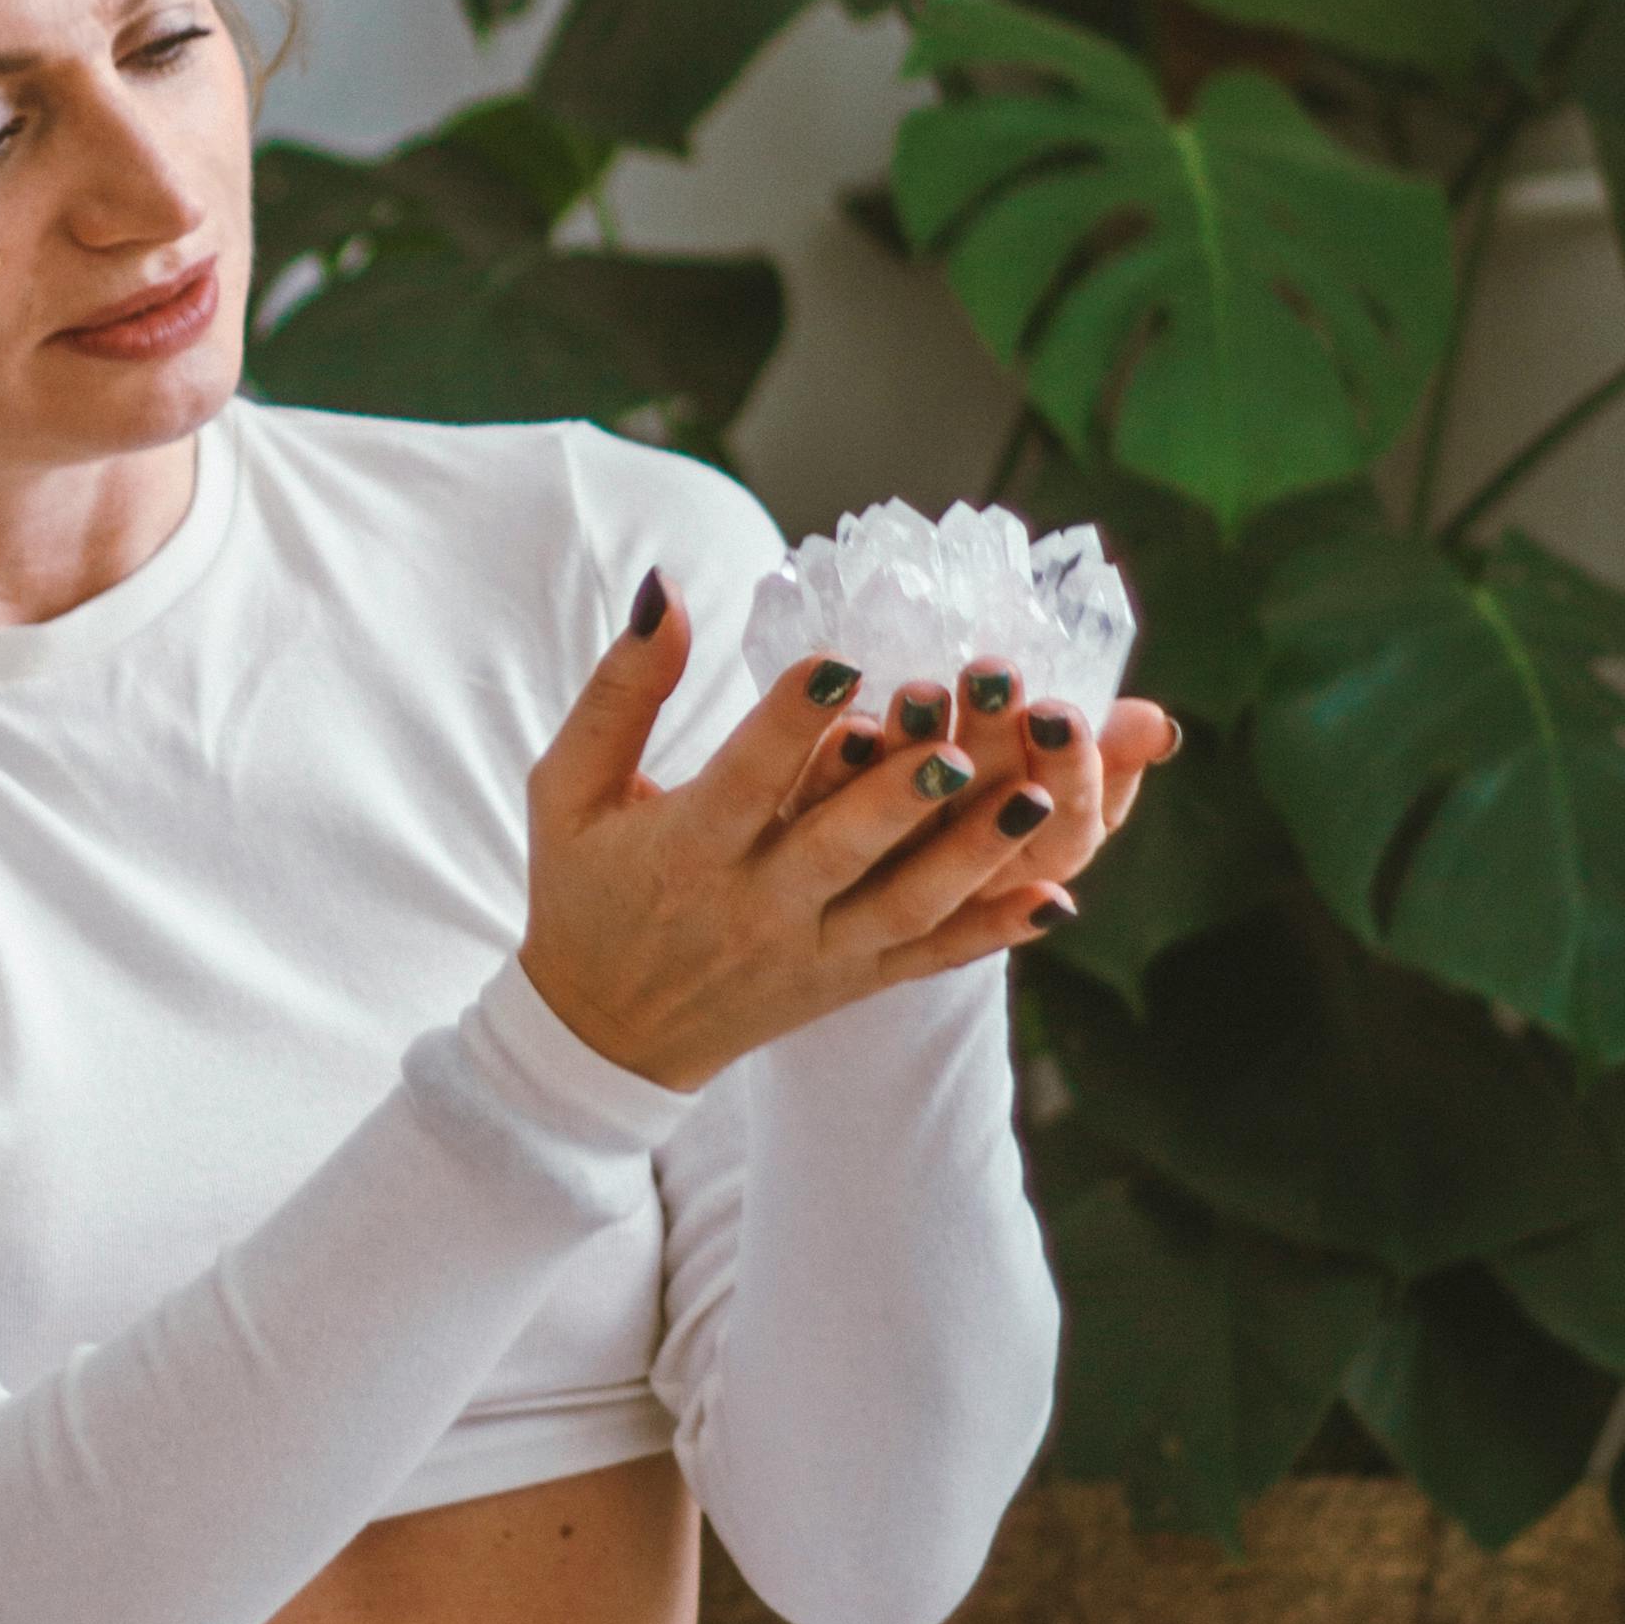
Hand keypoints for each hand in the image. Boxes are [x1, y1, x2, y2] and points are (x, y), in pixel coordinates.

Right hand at [519, 595, 1180, 1091]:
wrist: (603, 1033)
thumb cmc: (584, 889)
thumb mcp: (569, 789)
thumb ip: (621, 691)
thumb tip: (669, 590)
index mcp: (685, 851)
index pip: (744, 780)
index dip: (790, 722)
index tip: (841, 660)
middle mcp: (754, 907)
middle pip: (838, 848)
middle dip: (899, 794)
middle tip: (957, 739)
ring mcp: (811, 953)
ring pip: (903, 906)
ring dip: (972, 856)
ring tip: (1037, 798)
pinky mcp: (850, 985)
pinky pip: (930, 962)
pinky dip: (992, 935)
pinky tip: (1055, 899)